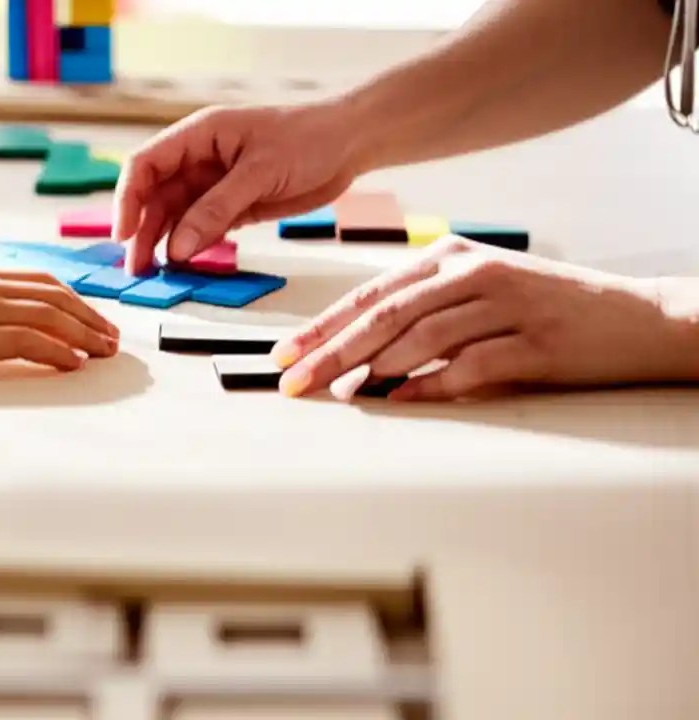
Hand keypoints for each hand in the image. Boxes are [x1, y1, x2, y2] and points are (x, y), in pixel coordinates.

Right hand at [0, 267, 120, 381]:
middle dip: (89, 315)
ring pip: (49, 315)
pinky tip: (74, 364)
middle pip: (53, 294)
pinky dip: (58, 351)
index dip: (73, 298)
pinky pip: (28, 341)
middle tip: (113, 337)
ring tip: (105, 352)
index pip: (37, 280)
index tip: (93, 317)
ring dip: (84, 334)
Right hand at [114, 101, 367, 274]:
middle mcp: (198, 160)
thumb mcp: (260, 173)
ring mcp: (213, 184)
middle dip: (143, 232)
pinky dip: (191, 248)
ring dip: (164, 244)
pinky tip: (185, 267)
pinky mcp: (232, 205)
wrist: (350, 143)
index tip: (124, 234)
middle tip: (138, 270)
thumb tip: (177, 247)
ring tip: (157, 276)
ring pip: (175, 217)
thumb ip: (216, 209)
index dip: (127, 199)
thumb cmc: (308, 139)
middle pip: (154, 197)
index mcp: (198, 135)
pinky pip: (201, 228)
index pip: (144, 165)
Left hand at [270, 236, 698, 400]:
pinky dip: (430, 385)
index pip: (371, 295)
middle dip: (331, 351)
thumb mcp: (478, 295)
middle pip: (385, 315)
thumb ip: (421, 317)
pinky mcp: (533, 342)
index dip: (322, 326)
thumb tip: (356, 360)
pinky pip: (469, 366)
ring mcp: (505, 306)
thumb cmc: (545, 309)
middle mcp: (474, 274)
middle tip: (294, 381)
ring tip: (336, 393)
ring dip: (371, 368)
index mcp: (451, 259)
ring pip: (420, 337)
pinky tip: (399, 400)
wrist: (634, 318)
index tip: (284, 354)